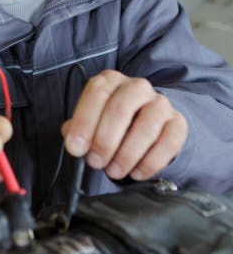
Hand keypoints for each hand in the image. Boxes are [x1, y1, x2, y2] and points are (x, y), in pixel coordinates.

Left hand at [62, 69, 186, 180]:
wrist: (146, 120)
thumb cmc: (110, 121)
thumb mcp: (91, 120)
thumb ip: (78, 129)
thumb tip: (75, 144)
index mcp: (110, 80)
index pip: (97, 94)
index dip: (84, 122)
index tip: (75, 148)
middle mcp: (136, 86)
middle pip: (120, 109)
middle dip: (105, 141)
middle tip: (95, 162)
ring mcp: (160, 103)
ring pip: (146, 128)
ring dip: (126, 155)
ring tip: (114, 171)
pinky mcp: (178, 122)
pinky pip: (168, 143)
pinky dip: (150, 162)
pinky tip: (136, 173)